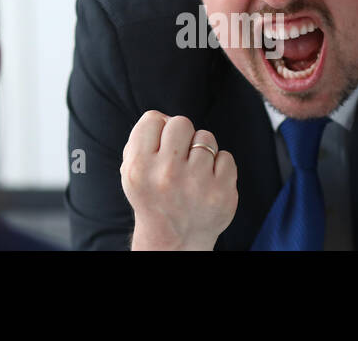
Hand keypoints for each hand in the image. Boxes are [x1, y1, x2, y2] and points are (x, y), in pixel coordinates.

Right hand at [121, 110, 237, 249]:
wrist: (174, 240)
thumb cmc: (153, 197)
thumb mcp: (131, 172)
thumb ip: (141, 140)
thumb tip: (164, 118)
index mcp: (139, 167)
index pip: (153, 119)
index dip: (158, 129)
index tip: (160, 147)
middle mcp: (166, 174)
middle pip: (181, 122)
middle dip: (182, 136)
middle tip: (179, 157)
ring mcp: (196, 183)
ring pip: (206, 137)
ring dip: (201, 151)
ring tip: (193, 173)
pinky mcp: (222, 192)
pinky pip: (226, 156)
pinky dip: (219, 166)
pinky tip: (208, 183)